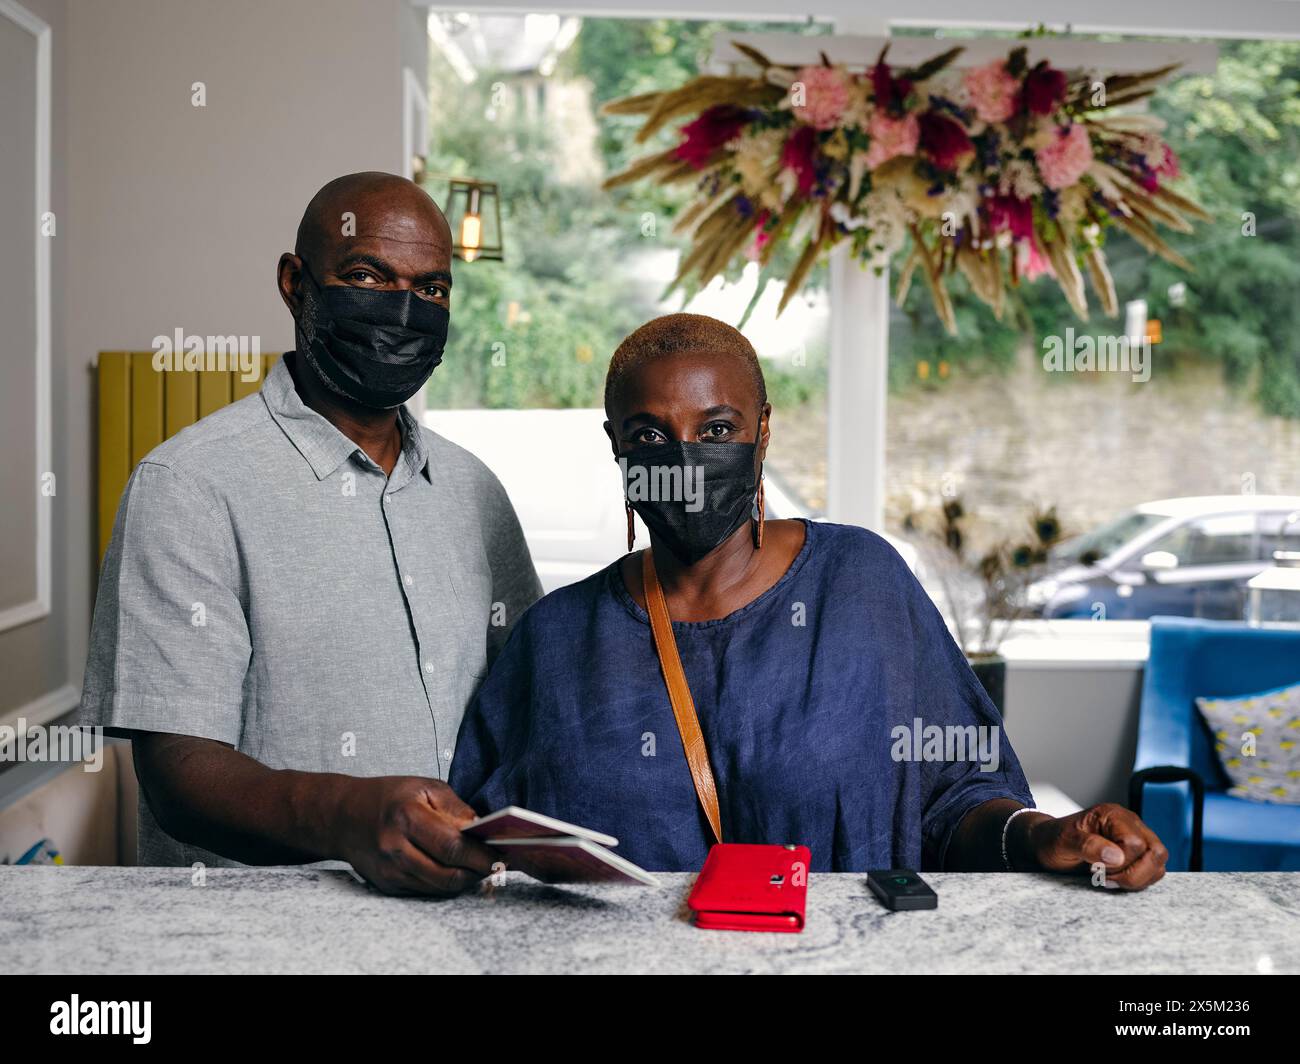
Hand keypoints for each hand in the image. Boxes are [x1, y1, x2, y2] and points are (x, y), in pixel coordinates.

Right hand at [332, 776, 498, 895]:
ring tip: (479, 866)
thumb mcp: (425, 788)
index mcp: (406, 817)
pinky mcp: (387, 886)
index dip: (482, 854)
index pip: (452, 846)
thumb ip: (457, 810)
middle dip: (479, 872)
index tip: (503, 854)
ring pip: (440, 888)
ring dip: (465, 880)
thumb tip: (484, 831)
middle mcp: (395, 849)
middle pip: (448, 874)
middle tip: (496, 863)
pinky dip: (446, 883)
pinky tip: (455, 869)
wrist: (343, 816)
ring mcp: (389, 872)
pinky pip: (427, 891)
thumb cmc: (389, 797)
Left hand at [1025, 803, 1167, 890]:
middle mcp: (1129, 823)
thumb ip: (1087, 846)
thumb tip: (1116, 856)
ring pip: (1159, 863)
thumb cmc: (1053, 840)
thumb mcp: (1063, 842)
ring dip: (1139, 879)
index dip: (1120, 862)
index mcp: (1112, 815)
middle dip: (1134, 874)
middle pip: (1156, 852)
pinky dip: (1141, 880)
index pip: (1135, 843)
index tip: (1095, 868)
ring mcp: (1137, 837)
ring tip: (1109, 879)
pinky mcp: (1138, 854)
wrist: (1046, 845)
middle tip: (1105, 877)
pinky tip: (1117, 879)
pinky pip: (1155, 870)